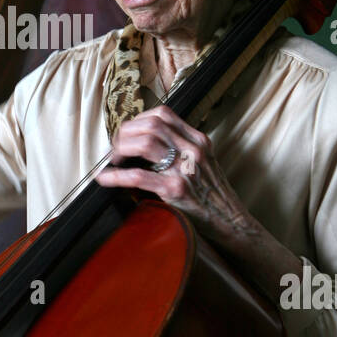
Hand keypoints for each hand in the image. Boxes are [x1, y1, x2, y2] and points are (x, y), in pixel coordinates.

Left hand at [94, 106, 256, 249]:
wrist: (232, 222)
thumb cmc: (214, 195)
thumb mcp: (203, 163)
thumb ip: (182, 150)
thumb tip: (146, 145)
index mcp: (198, 140)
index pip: (163, 114)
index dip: (138, 121)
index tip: (128, 133)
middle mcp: (193, 149)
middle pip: (150, 124)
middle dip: (125, 133)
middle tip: (116, 148)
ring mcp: (185, 168)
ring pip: (144, 143)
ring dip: (121, 150)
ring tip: (112, 161)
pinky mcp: (176, 189)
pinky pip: (139, 176)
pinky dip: (116, 176)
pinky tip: (105, 179)